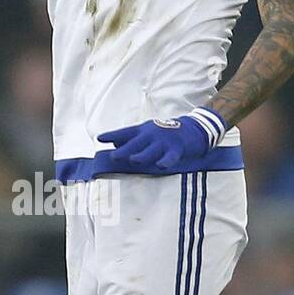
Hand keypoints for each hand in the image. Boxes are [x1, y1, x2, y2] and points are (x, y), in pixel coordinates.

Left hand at [99, 108, 227, 170]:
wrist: (193, 128)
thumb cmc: (165, 133)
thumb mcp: (148, 133)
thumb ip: (132, 139)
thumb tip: (114, 144)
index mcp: (143, 130)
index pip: (125, 132)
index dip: (113, 135)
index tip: (100, 138)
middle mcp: (152, 134)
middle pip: (136, 143)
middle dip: (125, 149)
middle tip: (114, 156)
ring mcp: (164, 141)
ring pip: (151, 150)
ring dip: (142, 155)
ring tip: (133, 160)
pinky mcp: (176, 149)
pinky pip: (170, 157)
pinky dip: (165, 161)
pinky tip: (160, 166)